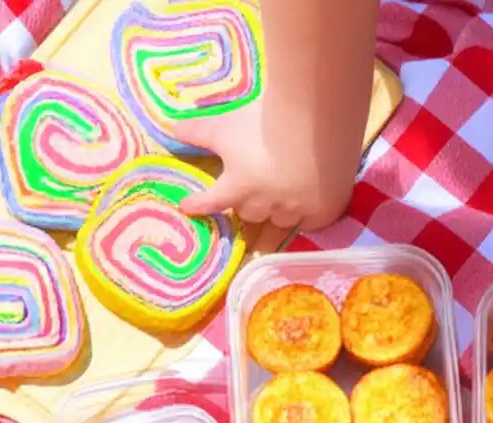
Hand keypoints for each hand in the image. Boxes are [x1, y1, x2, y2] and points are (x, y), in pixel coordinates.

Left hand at [170, 94, 363, 230]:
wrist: (317, 121)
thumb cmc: (265, 122)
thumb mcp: (226, 125)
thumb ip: (197, 131)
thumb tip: (168, 127)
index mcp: (236, 188)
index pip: (210, 202)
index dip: (198, 204)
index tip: (187, 206)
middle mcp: (263, 205)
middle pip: (248, 215)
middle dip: (244, 210)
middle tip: (245, 209)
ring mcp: (294, 210)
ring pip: (278, 225)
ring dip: (271, 223)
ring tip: (268, 232)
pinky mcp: (323, 208)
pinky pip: (309, 223)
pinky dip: (304, 221)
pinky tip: (305, 220)